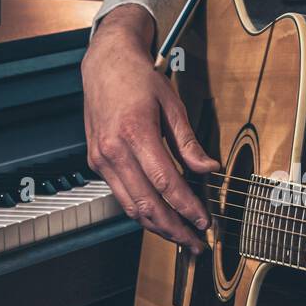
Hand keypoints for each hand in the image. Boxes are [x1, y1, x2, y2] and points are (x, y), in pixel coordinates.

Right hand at [82, 5, 218, 253]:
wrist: (105, 64)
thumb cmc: (138, 79)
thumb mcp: (171, 104)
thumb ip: (189, 142)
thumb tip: (209, 169)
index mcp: (135, 132)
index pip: (166, 183)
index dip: (187, 207)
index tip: (205, 222)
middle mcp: (113, 150)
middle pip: (146, 204)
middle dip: (174, 228)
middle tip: (196, 242)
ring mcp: (101, 158)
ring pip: (130, 207)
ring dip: (157, 226)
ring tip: (181, 236)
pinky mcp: (96, 161)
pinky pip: (121, 195)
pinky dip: (141, 211)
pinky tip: (160, 216)